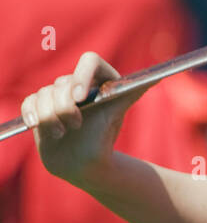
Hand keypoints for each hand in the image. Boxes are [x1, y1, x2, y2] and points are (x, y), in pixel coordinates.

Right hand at [19, 51, 139, 184]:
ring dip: (50, 116)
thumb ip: (133, 91)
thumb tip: (161, 75)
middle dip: (66, 108)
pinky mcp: (38, 106)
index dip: (82, 75)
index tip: (79, 98)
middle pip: (62, 83)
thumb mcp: (117, 112)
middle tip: (75, 126)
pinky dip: (32, 114)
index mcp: (98, 79)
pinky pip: (29, 102)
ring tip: (62, 132)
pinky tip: (38, 125)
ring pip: (43, 94)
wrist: (84, 162)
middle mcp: (76, 83)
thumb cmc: (103, 138)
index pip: (89, 60)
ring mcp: (55, 95)